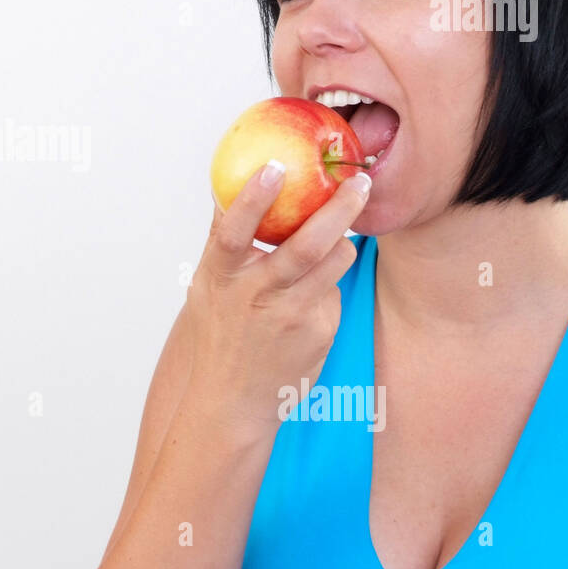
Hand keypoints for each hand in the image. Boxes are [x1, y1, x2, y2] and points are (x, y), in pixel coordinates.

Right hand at [181, 163, 370, 440]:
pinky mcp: (320, 333)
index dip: (253, 199)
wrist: (232, 402)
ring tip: (342, 227)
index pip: (233, 233)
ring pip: (334, 264)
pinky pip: (334, 291)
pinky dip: (328, 282)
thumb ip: (222, 241)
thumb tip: (228, 186)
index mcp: (221, 280)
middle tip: (361, 181)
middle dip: (338, 209)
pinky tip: (313, 294)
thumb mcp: (207, 287)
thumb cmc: (219, 334)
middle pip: (304, 247)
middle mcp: (256, 298)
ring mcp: (291, 318)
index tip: (275, 166)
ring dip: (342, 240)